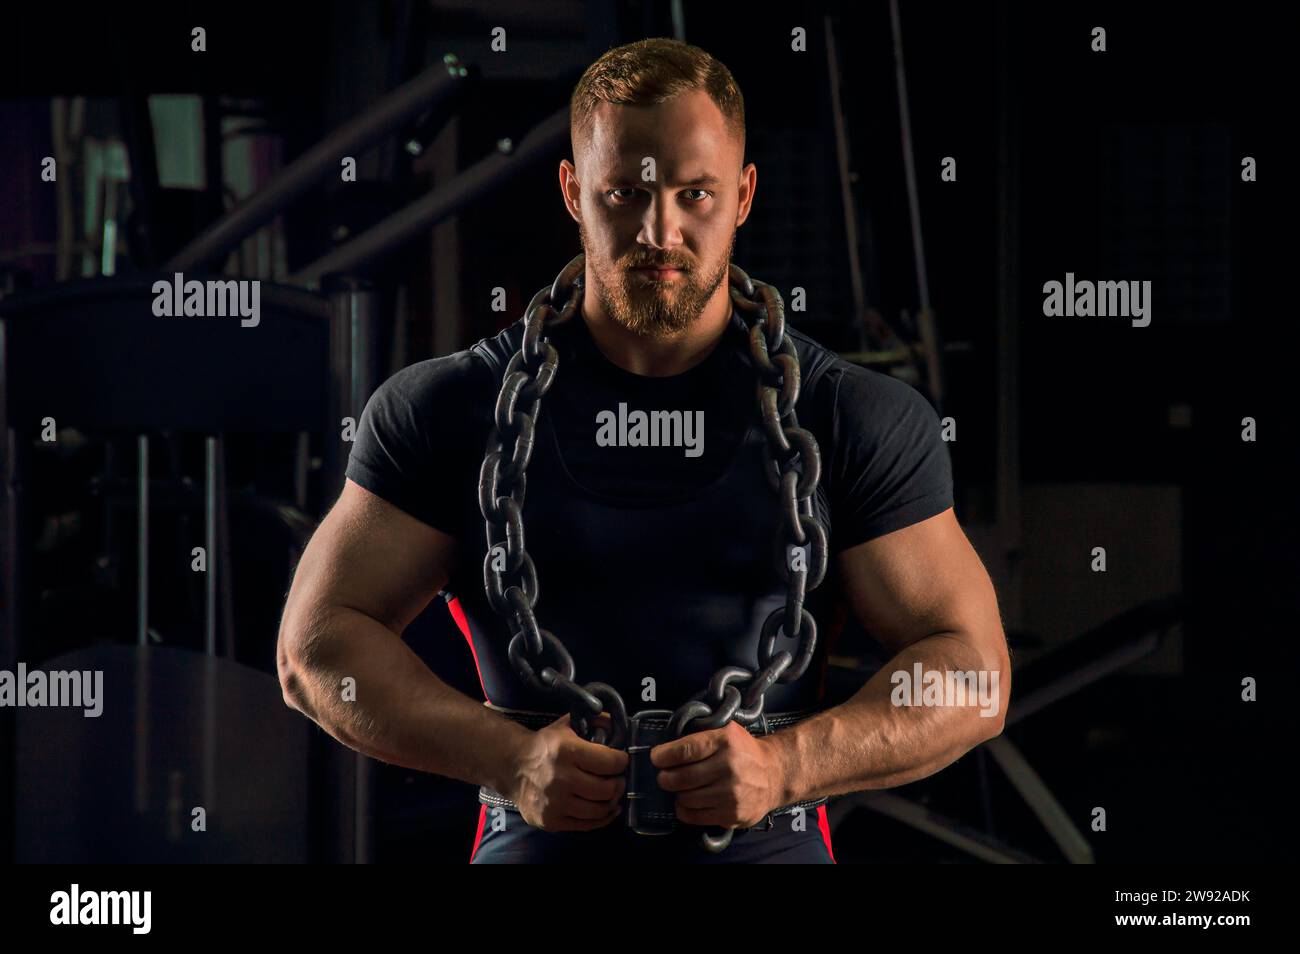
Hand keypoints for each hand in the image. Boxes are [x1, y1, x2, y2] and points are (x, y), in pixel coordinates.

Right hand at [504, 713, 627, 831]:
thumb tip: (619, 724)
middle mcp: (561, 779)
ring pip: (599, 809)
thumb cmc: (545, 746)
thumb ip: (596, 721)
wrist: (513, 767)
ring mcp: (555, 803)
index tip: (621, 760)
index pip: (610, 762)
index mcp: (567, 751)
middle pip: (607, 789)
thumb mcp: (567, 726)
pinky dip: (602, 818)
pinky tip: (607, 808)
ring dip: (612, 801)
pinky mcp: (551, 821)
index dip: (621, 761)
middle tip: (618, 778)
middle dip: (619, 782)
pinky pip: (587, 825)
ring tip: (612, 792)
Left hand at [650, 722, 786, 829]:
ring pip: (685, 798)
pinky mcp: (731, 814)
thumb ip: (700, 737)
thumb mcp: (726, 732)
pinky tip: (688, 802)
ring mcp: (731, 794)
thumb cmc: (744, 752)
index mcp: (725, 742)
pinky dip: (684, 810)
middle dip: (665, 777)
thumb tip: (665, 749)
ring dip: (677, 794)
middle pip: (680, 777)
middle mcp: (729, 767)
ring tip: (681, 788)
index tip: (656, 758)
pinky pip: (694, 816)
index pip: (684, 751)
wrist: (774, 774)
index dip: (664, 756)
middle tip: (665, 776)